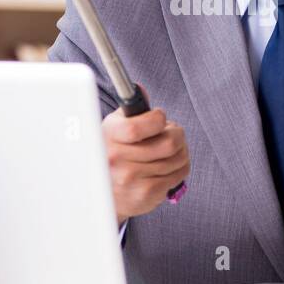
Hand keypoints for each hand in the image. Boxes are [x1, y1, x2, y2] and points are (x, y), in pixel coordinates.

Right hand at [103, 104, 188, 223]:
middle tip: (172, 133)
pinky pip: (179, 174)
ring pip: (178, 158)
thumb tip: (139, 89)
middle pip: (169, 143)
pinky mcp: (146, 194)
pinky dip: (180, 167)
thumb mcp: (114, 127)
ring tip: (170, 150)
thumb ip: (130, 109)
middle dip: (177, 134)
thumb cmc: (113, 152)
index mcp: (109, 136)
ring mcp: (132, 179)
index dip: (157, 119)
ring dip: (181, 151)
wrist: (102, 191)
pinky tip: (169, 165)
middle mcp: (117, 159)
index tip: (159, 118)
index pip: (138, 127)